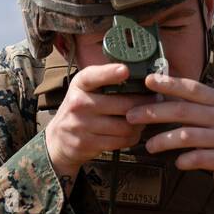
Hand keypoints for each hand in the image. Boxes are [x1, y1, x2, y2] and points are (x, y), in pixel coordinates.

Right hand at [45, 62, 150, 186]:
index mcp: (80, 85)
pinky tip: (133, 132)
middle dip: (143, 104)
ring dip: (139, 124)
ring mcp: (82, 125)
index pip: (93, 76)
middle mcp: (79, 103)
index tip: (125, 70)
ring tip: (144, 120)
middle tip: (155, 101)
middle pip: (122, 104)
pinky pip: (119, 141)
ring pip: (124, 125)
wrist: (58, 139)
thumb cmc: (80, 109)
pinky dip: (131, 137)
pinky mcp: (87, 143)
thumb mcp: (84, 90)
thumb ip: (104, 81)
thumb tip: (138, 73)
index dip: (109, 73)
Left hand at [126, 71, 213, 204]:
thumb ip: (194, 110)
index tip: (148, 81)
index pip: (193, 89)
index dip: (170, 83)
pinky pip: (199, 157)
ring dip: (163, 140)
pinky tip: (176, 163)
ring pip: (188, 135)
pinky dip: (184, 160)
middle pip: (184, 111)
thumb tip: (160, 96)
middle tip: (132, 116)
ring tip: (149, 147)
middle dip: (154, 112)